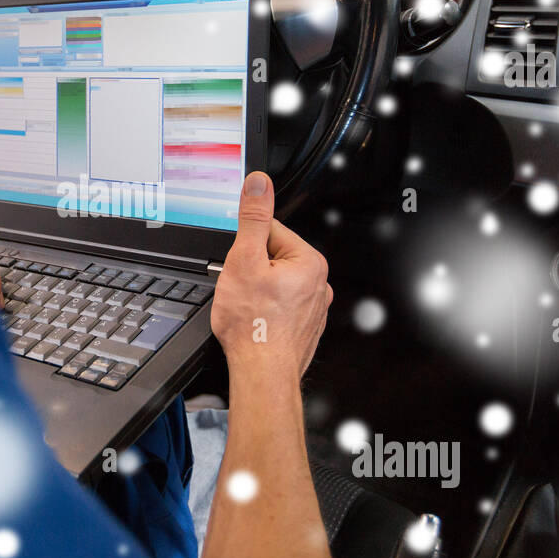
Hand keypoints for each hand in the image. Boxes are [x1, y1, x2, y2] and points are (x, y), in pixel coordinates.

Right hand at [210, 172, 331, 379]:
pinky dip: (265, 312)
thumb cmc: (255, 324)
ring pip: (274, 285)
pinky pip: (279, 308)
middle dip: (251, 271)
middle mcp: (319, 284)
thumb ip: (253, 217)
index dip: (246, 247)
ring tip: (247, 309)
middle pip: (272, 259)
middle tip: (241, 290)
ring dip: (257, 292)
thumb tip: (259, 184)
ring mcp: (314, 308)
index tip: (239, 265)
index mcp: (309, 261)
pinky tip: (255, 322)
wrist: (262, 373)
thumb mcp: (245, 259)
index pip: (270, 232)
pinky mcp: (304, 328)